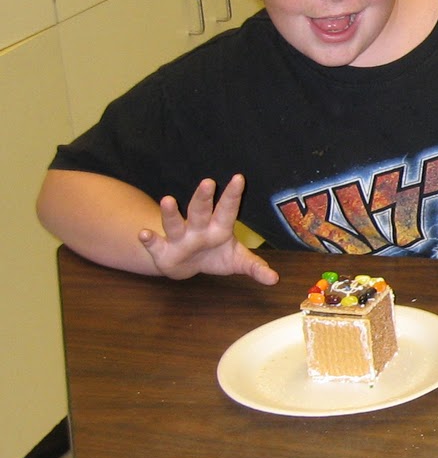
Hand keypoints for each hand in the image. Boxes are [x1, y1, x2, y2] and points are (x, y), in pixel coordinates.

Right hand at [140, 174, 277, 284]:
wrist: (188, 266)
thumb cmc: (217, 257)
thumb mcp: (238, 262)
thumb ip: (255, 268)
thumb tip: (274, 280)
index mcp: (220, 227)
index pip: (228, 209)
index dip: (233, 195)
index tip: (239, 178)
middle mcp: (199, 228)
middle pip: (201, 210)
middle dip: (203, 197)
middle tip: (208, 182)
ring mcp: (179, 238)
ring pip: (174, 223)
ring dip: (170, 213)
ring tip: (168, 199)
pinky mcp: (163, 251)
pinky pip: (155, 243)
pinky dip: (149, 239)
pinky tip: (143, 233)